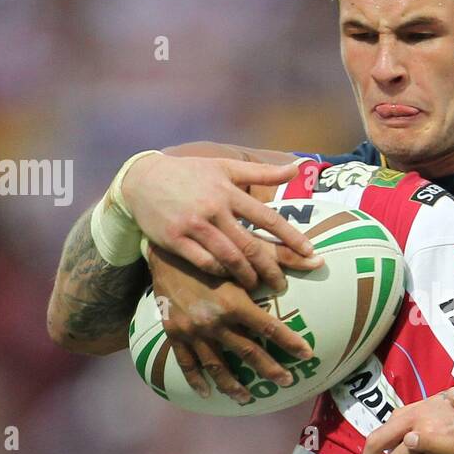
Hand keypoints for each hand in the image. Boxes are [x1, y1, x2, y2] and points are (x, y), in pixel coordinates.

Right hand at [123, 153, 322, 290]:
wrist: (143, 180)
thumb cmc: (190, 174)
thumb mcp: (224, 167)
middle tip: (282, 285)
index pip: (267, 218)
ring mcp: (193, 226)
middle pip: (250, 245)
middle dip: (271, 268)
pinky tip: (230, 280)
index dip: (291, 237)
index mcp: (229, 191)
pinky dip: (220, 273)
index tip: (310, 254)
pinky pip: (204, 263)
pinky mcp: (175, 240)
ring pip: (228, 258)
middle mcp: (213, 208)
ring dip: (247, 275)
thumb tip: (298, 168)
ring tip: (257, 286)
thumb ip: (262, 172)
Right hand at [148, 244, 314, 402]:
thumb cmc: (209, 254)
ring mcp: (193, 331)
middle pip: (248, 353)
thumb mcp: (240, 260)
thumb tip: (317, 262)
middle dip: (270, 370)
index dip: (291, 342)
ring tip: (247, 399)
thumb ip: (275, 264)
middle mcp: (214, 322)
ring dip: (234, 386)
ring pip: (217, 367)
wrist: (165, 253)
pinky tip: (207, 393)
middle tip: (287, 382)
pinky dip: (197, 381)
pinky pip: (187, 364)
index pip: (270, 329)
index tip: (307, 354)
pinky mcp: (174, 334)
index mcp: (234, 303)